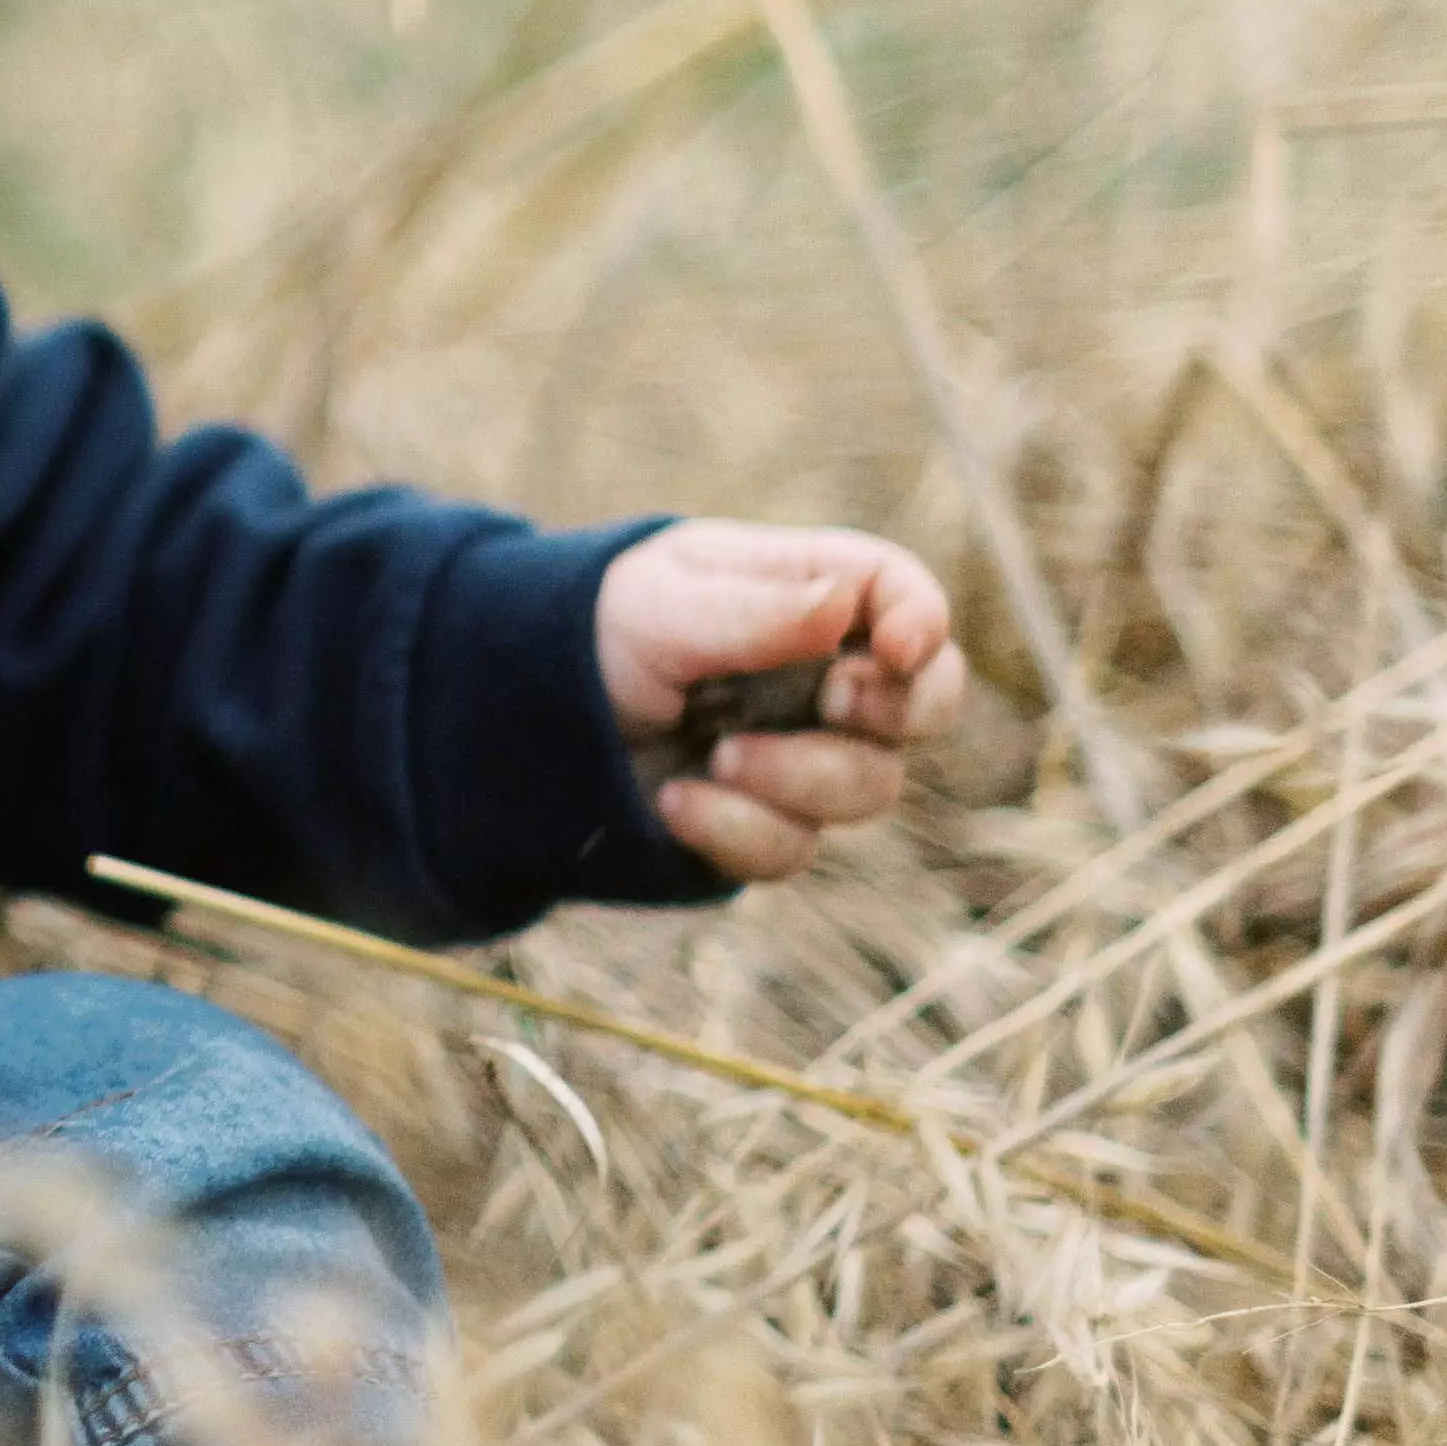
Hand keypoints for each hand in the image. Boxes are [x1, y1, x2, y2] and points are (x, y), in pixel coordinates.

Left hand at [595, 518, 967, 884]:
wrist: (519, 716)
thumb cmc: (596, 629)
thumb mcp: (661, 604)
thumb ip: (750, 609)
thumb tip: (841, 605)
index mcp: (806, 596)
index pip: (902, 596)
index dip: (922, 621)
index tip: (896, 648)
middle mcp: (822, 677)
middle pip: (927, 703)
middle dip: (895, 710)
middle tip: (830, 700)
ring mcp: (802, 756)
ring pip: (870, 789)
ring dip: (798, 776)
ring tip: (715, 753)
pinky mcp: (765, 826)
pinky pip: (792, 849)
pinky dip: (736, 829)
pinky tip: (675, 800)